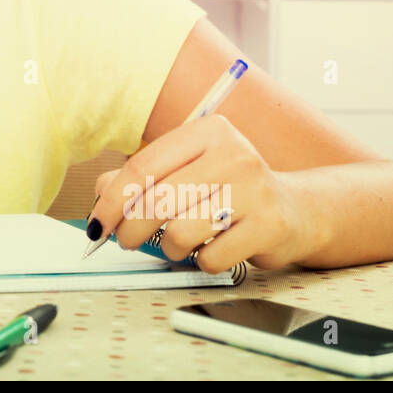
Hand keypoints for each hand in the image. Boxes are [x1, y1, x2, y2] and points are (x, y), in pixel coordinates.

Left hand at [84, 114, 314, 272]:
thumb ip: (140, 177)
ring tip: (178, 243)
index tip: (98, 224)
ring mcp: (255, 190)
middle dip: (130, 229)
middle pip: (157, 201)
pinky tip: (211, 249)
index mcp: (207, 132)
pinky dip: (202, 261)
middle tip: (126, 240)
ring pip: (180, 232)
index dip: (112, 201)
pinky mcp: (270, 226)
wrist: (294, 209)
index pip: (143, 167)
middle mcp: (234, 154)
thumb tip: (101, 193)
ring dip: (169, 247)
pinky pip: (211, 257)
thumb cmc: (227, 188)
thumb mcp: (185, 169)